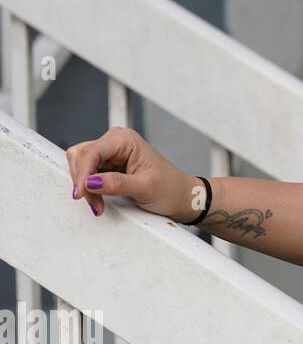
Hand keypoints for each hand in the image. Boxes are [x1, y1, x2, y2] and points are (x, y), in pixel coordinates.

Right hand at [66, 126, 201, 221]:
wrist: (181, 196)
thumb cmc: (170, 189)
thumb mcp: (145, 187)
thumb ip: (117, 183)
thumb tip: (90, 182)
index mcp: (125, 139)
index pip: (91, 152)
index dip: (83, 173)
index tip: (81, 194)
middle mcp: (115, 141)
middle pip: (80, 156)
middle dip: (83, 181)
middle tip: (95, 204)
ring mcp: (110, 152)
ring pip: (80, 165)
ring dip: (85, 186)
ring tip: (99, 204)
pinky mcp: (107, 165)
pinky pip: (87, 174)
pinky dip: (89, 188)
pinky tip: (99, 200)